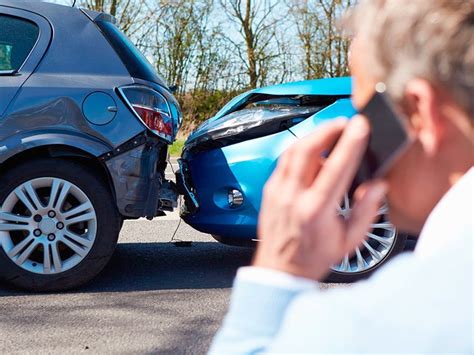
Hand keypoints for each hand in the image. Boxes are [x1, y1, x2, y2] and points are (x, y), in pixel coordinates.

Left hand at [254, 116, 387, 280]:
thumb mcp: (349, 241)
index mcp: (316, 211)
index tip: (360, 126)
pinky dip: (299, 149)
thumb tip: (378, 185)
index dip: (350, 143)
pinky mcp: (269, 190)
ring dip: (313, 136)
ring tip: (330, 131)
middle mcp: (293, 197)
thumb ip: (366, 211)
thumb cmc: (314, 257)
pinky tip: (312, 149)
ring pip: (292, 151)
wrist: (280, 269)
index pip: (335, 168)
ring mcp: (277, 192)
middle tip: (344, 123)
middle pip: (307, 150)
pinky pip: (284, 161)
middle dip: (328, 130)